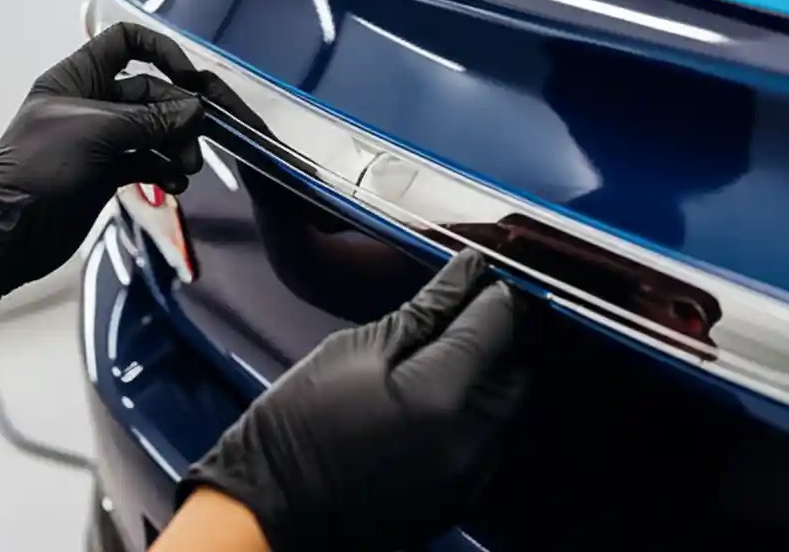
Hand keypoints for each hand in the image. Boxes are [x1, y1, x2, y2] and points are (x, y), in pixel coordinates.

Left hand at [0, 22, 217, 302]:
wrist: (8, 230)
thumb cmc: (42, 167)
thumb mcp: (97, 132)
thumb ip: (150, 119)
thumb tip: (196, 110)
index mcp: (78, 78)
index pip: (125, 43)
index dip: (160, 51)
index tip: (187, 78)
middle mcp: (93, 103)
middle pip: (151, 93)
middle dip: (178, 115)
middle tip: (194, 144)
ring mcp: (102, 140)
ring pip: (154, 130)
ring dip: (177, 145)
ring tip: (187, 169)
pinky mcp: (109, 172)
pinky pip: (148, 161)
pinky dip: (165, 170)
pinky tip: (176, 184)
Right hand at [181, 250, 534, 550]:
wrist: (270, 519)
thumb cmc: (295, 432)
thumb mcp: (353, 351)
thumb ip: (423, 312)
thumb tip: (466, 276)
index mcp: (444, 397)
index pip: (500, 323)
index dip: (491, 288)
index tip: (474, 270)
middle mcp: (473, 441)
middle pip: (519, 364)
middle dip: (501, 327)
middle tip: (465, 301)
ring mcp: (471, 475)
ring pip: (511, 402)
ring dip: (493, 366)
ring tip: (450, 342)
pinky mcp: (461, 495)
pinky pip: (491, 436)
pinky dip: (479, 405)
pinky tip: (441, 389)